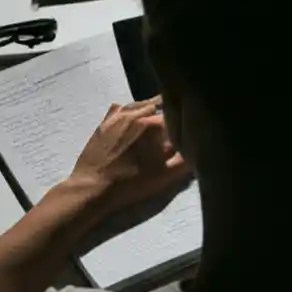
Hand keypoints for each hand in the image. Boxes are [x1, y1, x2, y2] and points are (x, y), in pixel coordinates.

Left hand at [69, 96, 191, 214]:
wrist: (94, 187)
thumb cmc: (132, 183)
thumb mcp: (165, 176)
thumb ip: (185, 160)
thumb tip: (197, 148)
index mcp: (154, 125)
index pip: (177, 114)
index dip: (184, 122)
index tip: (187, 129)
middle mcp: (137, 114)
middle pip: (160, 104)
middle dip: (169, 112)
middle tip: (175, 123)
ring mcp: (118, 116)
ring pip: (140, 103)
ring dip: (151, 108)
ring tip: (157, 118)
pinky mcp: (105, 122)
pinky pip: (121, 107)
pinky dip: (130, 110)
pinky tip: (132, 117)